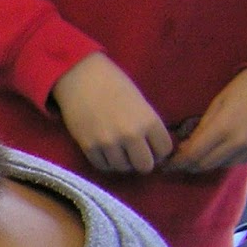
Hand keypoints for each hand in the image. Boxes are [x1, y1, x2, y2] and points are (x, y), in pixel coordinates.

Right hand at [50, 53, 172, 173]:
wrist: (81, 79)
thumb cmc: (114, 84)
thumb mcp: (140, 102)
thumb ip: (147, 125)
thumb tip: (151, 148)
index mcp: (149, 120)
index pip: (164, 150)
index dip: (160, 150)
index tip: (153, 147)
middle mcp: (131, 135)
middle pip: (145, 166)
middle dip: (143, 161)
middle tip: (136, 154)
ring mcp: (109, 143)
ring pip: (122, 168)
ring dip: (122, 162)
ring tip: (119, 151)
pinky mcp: (89, 147)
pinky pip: (102, 166)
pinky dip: (106, 162)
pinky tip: (106, 152)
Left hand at [166, 68, 246, 173]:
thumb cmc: (245, 88)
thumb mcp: (218, 103)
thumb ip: (201, 128)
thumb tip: (185, 148)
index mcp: (223, 128)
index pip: (192, 155)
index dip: (176, 163)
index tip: (165, 164)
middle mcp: (237, 143)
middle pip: (203, 165)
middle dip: (187, 165)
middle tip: (177, 160)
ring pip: (218, 166)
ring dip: (204, 163)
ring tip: (196, 154)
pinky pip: (234, 163)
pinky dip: (221, 160)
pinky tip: (217, 151)